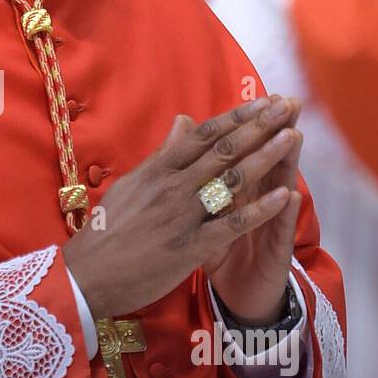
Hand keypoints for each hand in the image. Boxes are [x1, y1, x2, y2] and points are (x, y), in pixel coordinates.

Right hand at [62, 96, 300, 320]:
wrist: (85, 275)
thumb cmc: (106, 230)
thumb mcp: (131, 184)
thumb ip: (163, 154)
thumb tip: (184, 121)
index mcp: (156, 170)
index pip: (203, 136)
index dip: (236, 117)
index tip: (263, 102)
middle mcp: (171, 187)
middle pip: (222, 151)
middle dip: (259, 127)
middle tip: (288, 107)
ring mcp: (181, 216)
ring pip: (230, 180)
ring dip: (264, 157)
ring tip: (292, 138)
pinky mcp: (189, 247)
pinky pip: (230, 224)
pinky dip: (258, 209)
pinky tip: (283, 196)